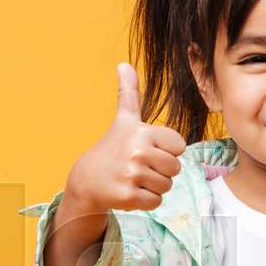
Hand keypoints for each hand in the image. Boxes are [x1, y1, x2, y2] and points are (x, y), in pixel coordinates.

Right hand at [64, 62, 186, 213]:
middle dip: (161, 171)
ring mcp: (132, 174)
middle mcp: (138, 151)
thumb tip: (123, 64)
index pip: (179, 146)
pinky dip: (146, 201)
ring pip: (167, 186)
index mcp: (142, 132)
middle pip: (175, 168)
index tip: (147, 150)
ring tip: (134, 179)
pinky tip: (130, 191)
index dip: (167, 151)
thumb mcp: (123, 120)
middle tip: (139, 167)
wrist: (86, 180)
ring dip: (153, 186)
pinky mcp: (128, 196)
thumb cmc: (111, 148)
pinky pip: (156, 202)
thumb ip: (129, 93)